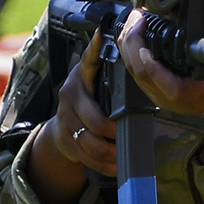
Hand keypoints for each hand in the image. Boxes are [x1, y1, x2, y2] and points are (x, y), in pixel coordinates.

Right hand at [24, 31, 114, 203]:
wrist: (61, 128)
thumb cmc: (90, 103)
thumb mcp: (97, 86)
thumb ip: (112, 77)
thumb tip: (142, 66)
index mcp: (82, 76)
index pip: (88, 60)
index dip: (95, 49)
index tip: (103, 36)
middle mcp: (70, 94)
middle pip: (93, 118)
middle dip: (113, 131)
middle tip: (126, 136)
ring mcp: (64, 118)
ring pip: (89, 141)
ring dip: (110, 152)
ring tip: (123, 157)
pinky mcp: (64, 139)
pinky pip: (86, 156)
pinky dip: (104, 165)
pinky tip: (116, 167)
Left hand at [117, 0, 203, 124]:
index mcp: (191, 88)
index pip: (164, 82)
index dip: (150, 65)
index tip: (144, 45)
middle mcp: (171, 94)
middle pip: (140, 71)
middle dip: (133, 40)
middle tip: (138, 16)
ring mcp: (159, 94)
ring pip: (133, 70)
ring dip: (129, 42)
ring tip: (135, 19)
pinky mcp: (152, 89)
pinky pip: (134, 70)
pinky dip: (130, 49)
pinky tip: (134, 33)